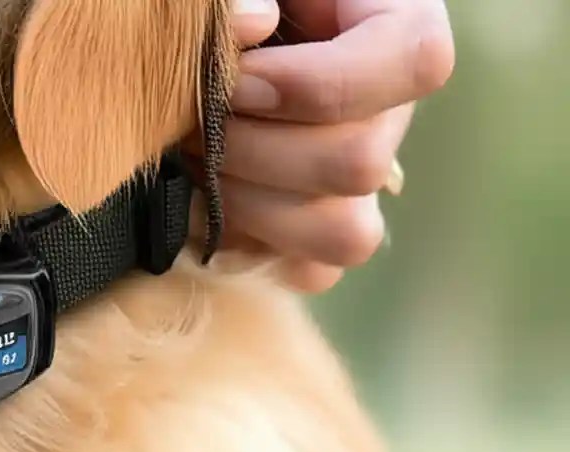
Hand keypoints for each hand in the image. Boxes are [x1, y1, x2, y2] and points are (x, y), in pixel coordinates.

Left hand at [202, 0, 455, 291]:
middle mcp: (388, 111)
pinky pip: (309, 273)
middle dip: (253, 151)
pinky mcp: (315, 231)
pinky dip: (249, 251)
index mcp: (393, 26)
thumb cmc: (218, 5)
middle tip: (190, 125)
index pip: (413, 61)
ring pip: (345, 235)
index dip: (314, 85)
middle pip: (361, 162)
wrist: (202, 54)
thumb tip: (253, 22)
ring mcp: (357, 181)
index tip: (236, 82)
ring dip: (249, 208)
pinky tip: (203, 204)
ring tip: (192, 166)